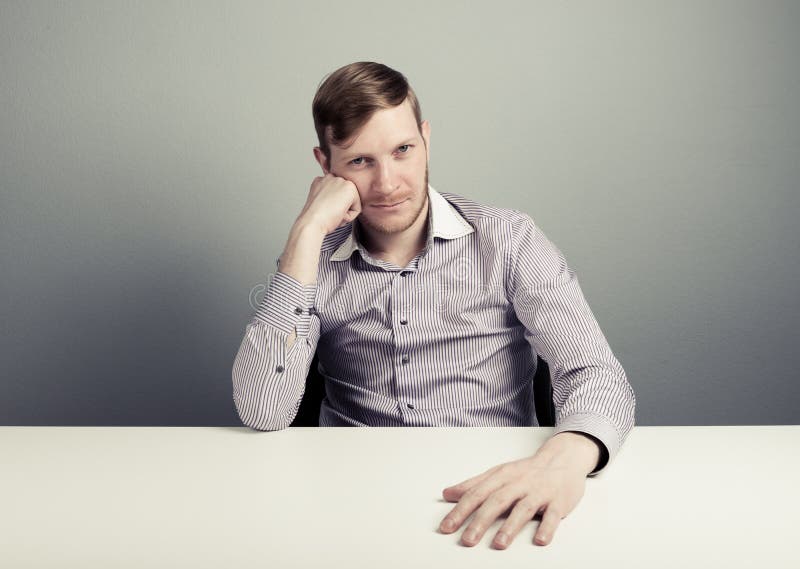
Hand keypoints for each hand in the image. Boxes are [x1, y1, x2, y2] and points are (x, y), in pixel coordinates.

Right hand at [297, 173, 361, 235]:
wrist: (312, 222)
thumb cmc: (314, 218)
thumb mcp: (320, 203)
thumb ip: (330, 197)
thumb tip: (340, 202)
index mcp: (321, 180)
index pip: (337, 194)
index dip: (333, 206)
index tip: (325, 211)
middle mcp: (330, 177)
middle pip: (345, 198)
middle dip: (341, 208)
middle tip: (329, 213)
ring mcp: (340, 181)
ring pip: (352, 202)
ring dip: (345, 212)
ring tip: (333, 214)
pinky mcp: (350, 188)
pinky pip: (357, 208)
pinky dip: (350, 216)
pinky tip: (338, 215)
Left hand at [438, 432, 598, 548]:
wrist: (563, 458)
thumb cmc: (527, 470)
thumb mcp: (498, 473)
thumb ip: (473, 484)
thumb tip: (447, 494)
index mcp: (501, 477)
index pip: (476, 494)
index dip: (460, 510)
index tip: (446, 527)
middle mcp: (518, 483)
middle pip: (497, 501)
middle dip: (480, 521)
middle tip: (467, 540)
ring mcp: (539, 492)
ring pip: (523, 509)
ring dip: (510, 526)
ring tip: (499, 543)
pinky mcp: (558, 501)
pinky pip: (553, 515)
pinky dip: (547, 527)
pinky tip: (540, 540)